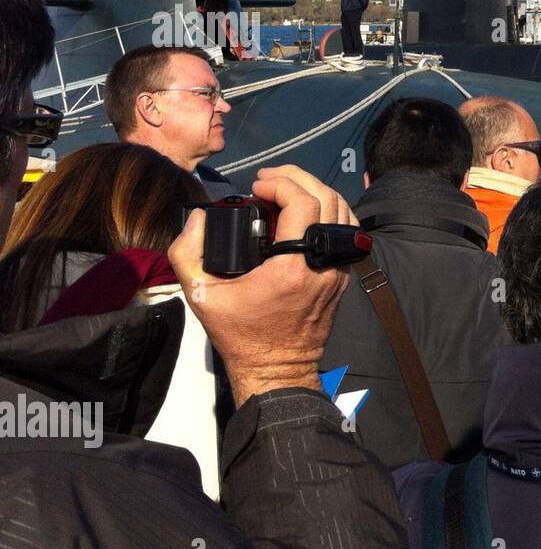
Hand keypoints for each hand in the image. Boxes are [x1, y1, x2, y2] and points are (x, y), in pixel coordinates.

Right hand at [169, 165, 351, 407]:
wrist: (278, 369)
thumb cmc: (241, 335)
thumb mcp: (201, 297)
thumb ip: (187, 253)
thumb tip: (199, 218)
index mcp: (294, 266)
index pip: (304, 203)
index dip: (281, 184)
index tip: (256, 187)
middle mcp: (324, 264)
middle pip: (328, 199)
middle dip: (299, 178)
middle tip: (268, 179)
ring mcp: (338, 270)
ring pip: (343, 212)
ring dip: (315, 191)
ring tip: (284, 189)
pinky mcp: (342, 276)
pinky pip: (344, 232)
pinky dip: (326, 212)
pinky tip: (300, 211)